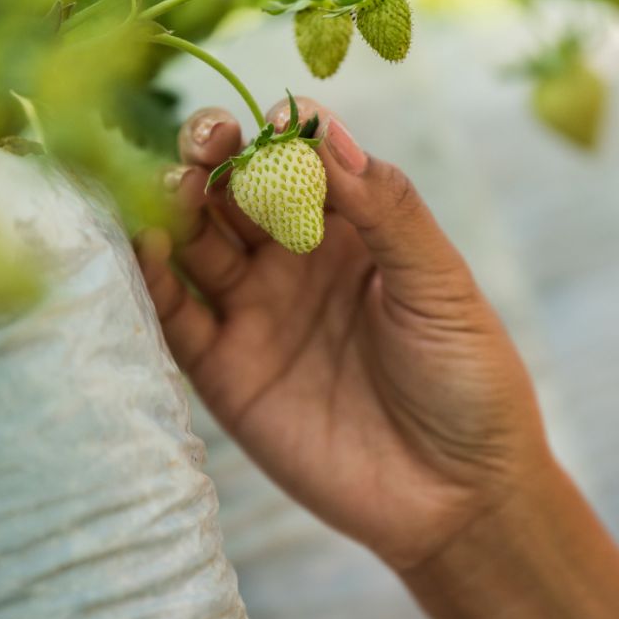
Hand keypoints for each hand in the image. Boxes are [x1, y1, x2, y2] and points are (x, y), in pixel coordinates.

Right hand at [135, 97, 552, 570]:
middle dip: (216, 155)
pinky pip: (175, 316)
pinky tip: (150, 245)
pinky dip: (153, 278)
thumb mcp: (439, 286)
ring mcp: (256, 313)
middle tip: (208, 141)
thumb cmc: (468, 381)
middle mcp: (294, 262)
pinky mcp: (226, 371)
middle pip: (235, 191)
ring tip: (177, 184)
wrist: (458, 497)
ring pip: (196, 241)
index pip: (300, 161)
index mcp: (353, 230)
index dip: (281, 135)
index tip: (276, 121)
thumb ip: (386, 210)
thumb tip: (328, 129)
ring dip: (178, 204)